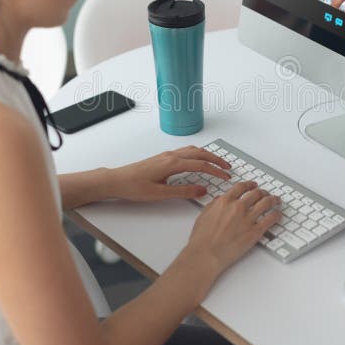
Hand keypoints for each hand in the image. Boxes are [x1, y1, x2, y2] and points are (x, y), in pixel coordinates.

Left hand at [110, 146, 230, 201]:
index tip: (226, 177)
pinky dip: (197, 154)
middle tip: (228, 167)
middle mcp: (171, 156)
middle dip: (216, 159)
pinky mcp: (163, 158)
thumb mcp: (160, 194)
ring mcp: (166, 155)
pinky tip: (198, 160)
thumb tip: (202, 190)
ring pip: (193, 150)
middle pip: (200, 154)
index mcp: (172, 164)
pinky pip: (185, 151)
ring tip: (217, 163)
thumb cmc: (134, 187)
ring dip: (207, 155)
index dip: (216, 171)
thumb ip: (183, 191)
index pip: (201, 165)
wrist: (117, 180)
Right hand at [185, 181, 280, 273]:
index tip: (253, 185)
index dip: (250, 184)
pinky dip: (276, 215)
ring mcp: (248, 219)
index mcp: (225, 201)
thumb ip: (214, 205)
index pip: (241, 187)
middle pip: (256, 193)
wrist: (206, 254)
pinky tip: (278, 214)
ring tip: (276, 200)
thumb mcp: (204, 215)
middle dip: (263, 192)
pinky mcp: (255, 232)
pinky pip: (270, 219)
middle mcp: (238, 207)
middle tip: (265, 193)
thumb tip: (219, 200)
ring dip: (273, 200)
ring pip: (266, 203)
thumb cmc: (202, 238)